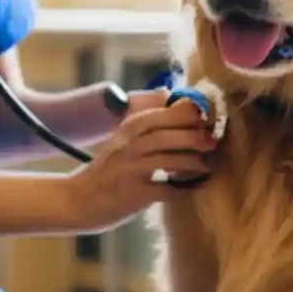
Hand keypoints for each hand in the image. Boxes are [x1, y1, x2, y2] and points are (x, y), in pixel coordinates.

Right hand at [66, 98, 217, 231]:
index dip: (190, 113)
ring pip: (171, 159)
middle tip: (213, 142)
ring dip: (194, 162)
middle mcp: (130, 144)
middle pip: (170, 134)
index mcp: (130, 127)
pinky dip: (185, 188)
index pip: (164, 112)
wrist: (79, 199)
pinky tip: (195, 186)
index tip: (206, 119)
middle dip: (197, 137)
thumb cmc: (107, 169)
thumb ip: (144, 116)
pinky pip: (168, 189)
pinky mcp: (135, 194)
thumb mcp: (121, 136)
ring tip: (206, 165)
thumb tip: (166, 91)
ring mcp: (132, 169)